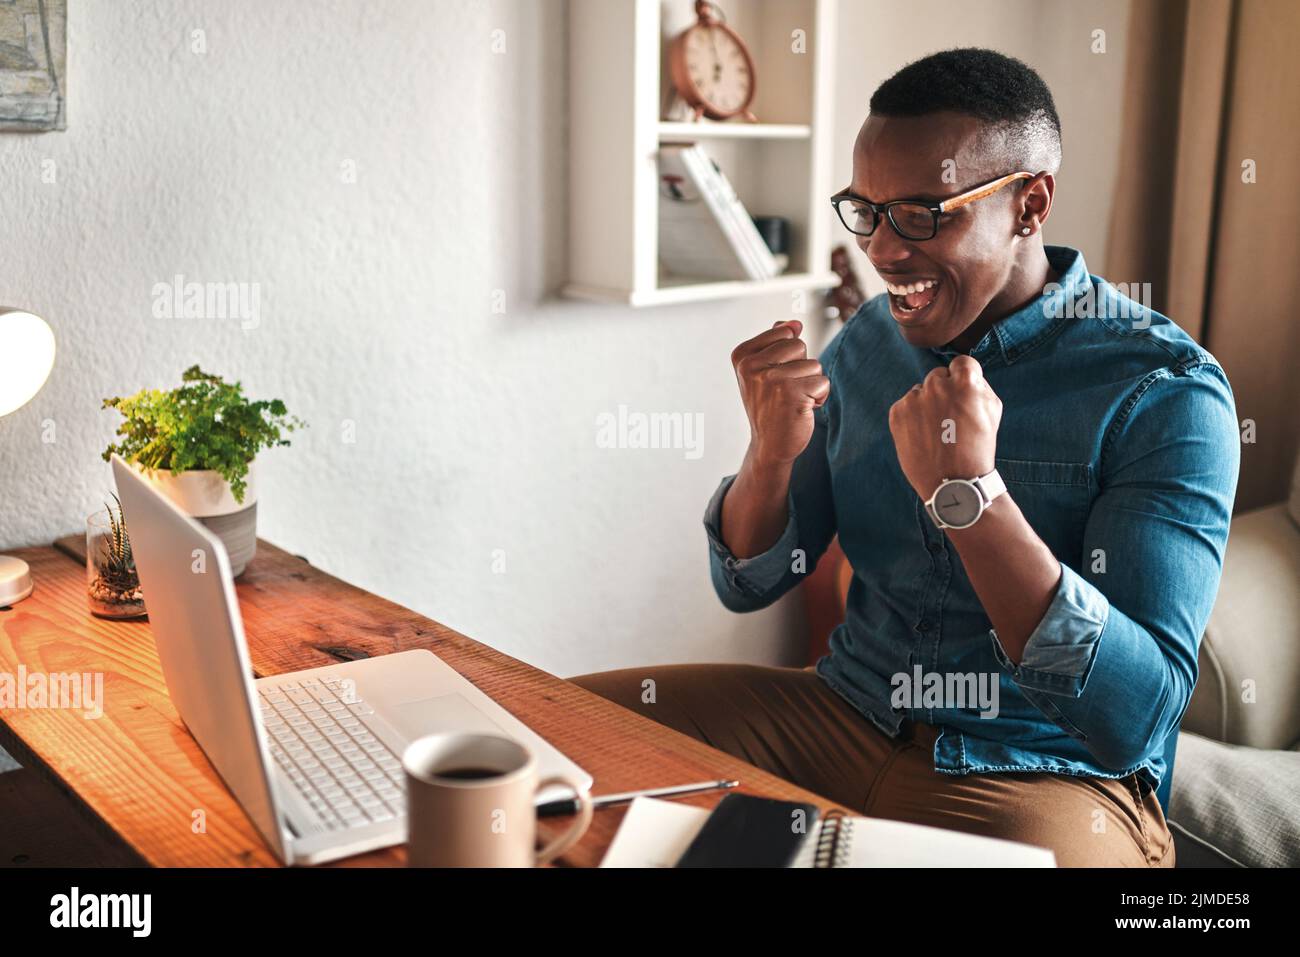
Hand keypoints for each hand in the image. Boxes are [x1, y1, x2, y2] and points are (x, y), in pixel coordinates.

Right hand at [731, 320, 829, 467]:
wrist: (770, 445)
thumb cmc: (770, 405)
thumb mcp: (764, 370)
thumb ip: (776, 342)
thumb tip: (794, 323)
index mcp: (742, 356)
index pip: (784, 331)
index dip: (788, 354)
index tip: (774, 376)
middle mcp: (752, 366)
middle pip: (799, 345)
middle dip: (801, 367)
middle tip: (785, 390)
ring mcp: (771, 380)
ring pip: (813, 364)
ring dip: (811, 383)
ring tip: (794, 400)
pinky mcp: (792, 394)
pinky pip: (823, 382)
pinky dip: (819, 397)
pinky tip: (802, 409)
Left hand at [888, 355, 1001, 496]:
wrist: (952, 481)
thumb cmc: (977, 447)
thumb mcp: (992, 411)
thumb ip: (979, 385)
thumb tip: (965, 373)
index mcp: (965, 382)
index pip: (962, 363)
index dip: (964, 378)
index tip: (963, 393)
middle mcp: (937, 385)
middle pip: (938, 376)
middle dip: (944, 391)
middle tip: (949, 417)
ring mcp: (914, 398)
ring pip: (920, 391)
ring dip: (926, 404)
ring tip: (936, 431)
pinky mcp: (897, 412)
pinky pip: (905, 405)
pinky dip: (912, 417)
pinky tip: (922, 435)